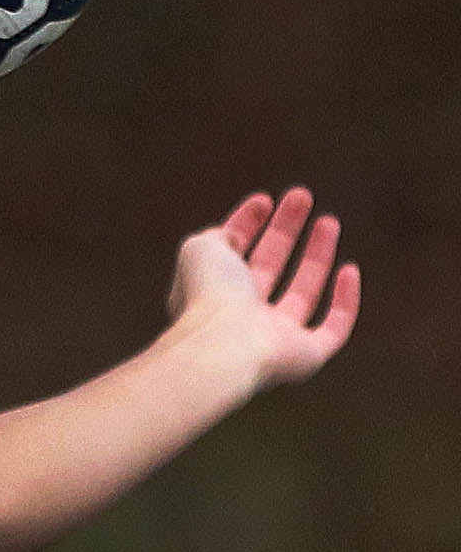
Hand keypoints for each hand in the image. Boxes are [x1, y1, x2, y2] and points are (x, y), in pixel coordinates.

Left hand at [166, 188, 360, 392]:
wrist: (225, 344)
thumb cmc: (209, 294)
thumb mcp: (201, 248)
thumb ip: (219, 235)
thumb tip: (238, 230)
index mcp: (210, 292)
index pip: (233, 254)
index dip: (248, 225)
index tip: (265, 199)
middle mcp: (241, 316)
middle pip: (269, 267)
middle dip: (286, 231)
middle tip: (302, 195)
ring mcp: (274, 338)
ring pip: (303, 292)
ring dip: (318, 254)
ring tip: (329, 219)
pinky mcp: (306, 355)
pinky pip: (333, 328)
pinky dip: (345, 301)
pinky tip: (350, 269)